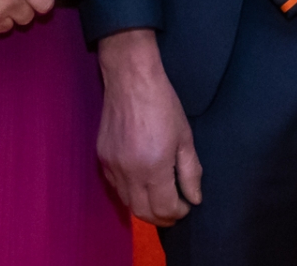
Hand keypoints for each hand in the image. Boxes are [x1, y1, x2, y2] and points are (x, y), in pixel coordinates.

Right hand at [97, 29, 201, 225]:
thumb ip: (190, 172)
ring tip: (159, 197)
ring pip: (127, 203)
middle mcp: (129, 172)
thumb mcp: (185, 137)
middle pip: (143, 213)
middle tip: (175, 209)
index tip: (187, 204)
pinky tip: (142, 182)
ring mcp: (112, 166)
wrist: (130, 79)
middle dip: (162, 217)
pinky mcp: (101, 157)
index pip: (165, 208)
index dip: (179, 212)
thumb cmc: (163, 104)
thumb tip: (194, 198)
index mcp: (153, 167)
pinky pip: (115, 187)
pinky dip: (130, 193)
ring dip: (145, 207)